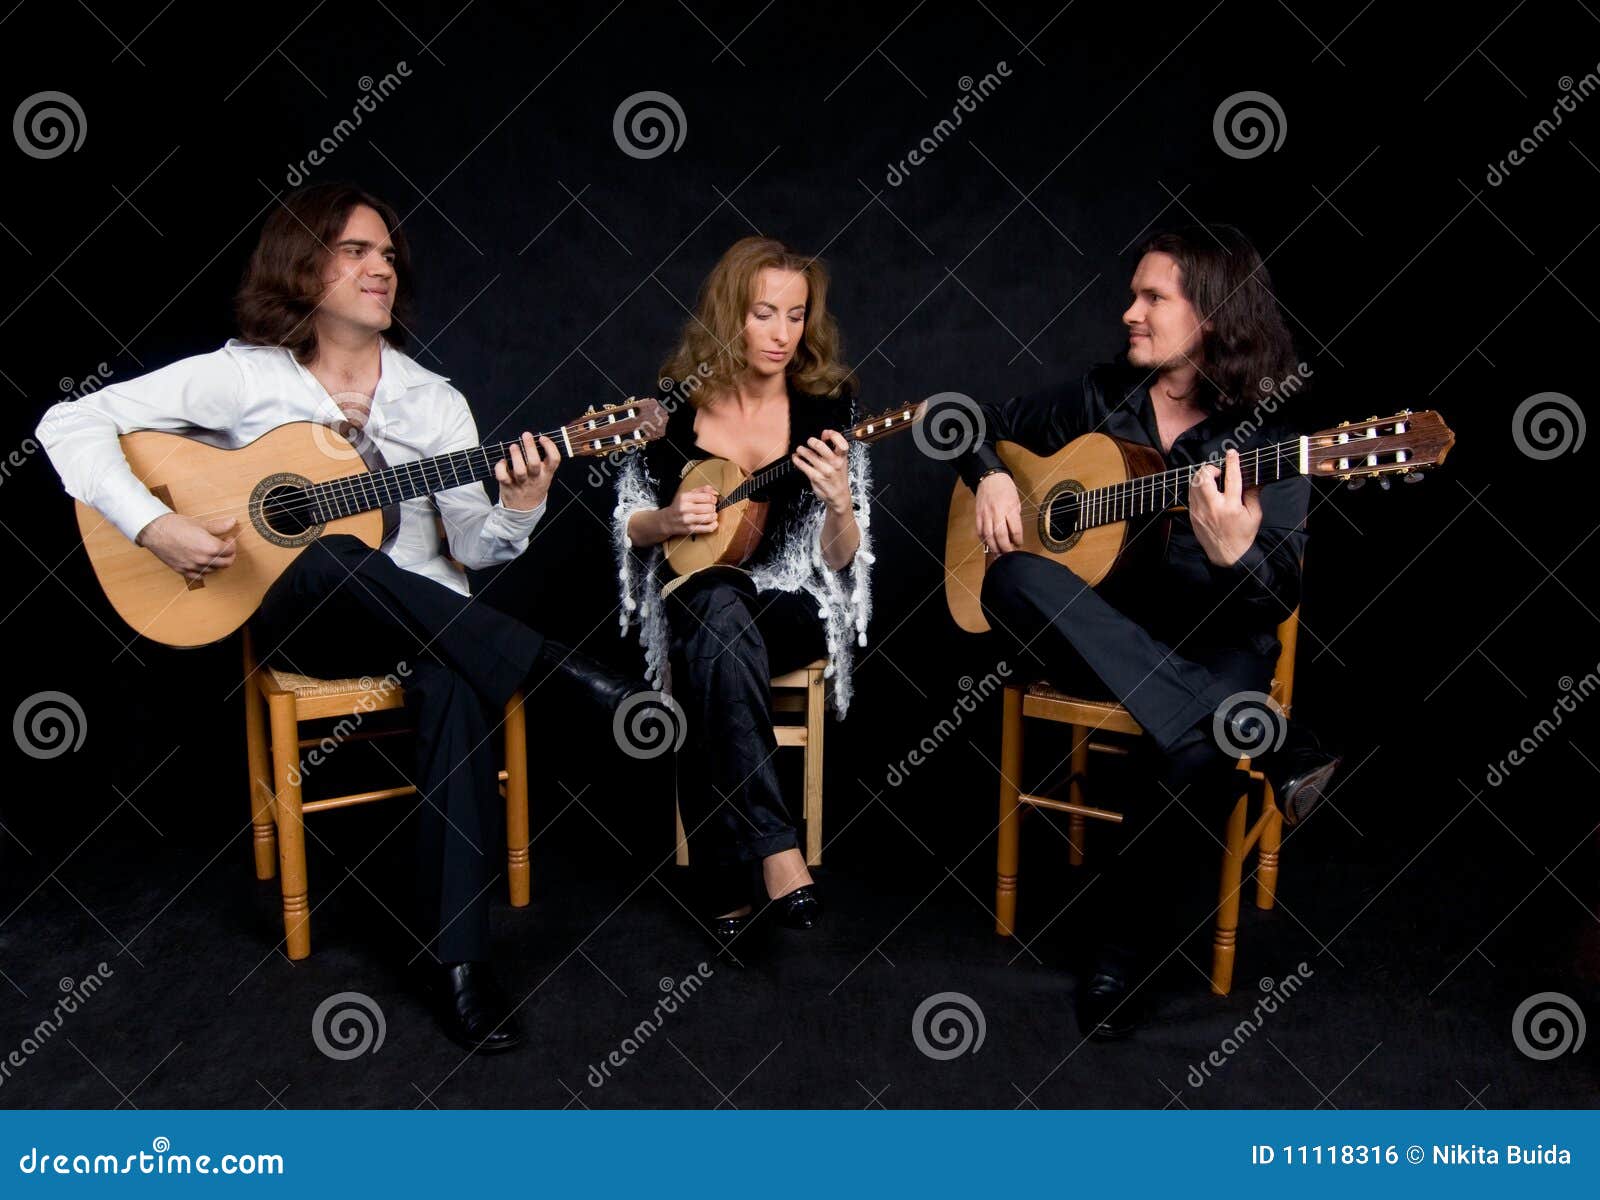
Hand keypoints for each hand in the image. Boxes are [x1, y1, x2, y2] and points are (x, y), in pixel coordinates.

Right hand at [136, 513, 240, 580]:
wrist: (155, 531)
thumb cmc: (176, 526)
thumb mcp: (201, 524)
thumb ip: (219, 526)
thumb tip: (233, 522)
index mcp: (210, 547)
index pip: (230, 551)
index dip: (232, 543)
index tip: (228, 538)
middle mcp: (203, 560)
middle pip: (226, 563)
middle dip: (229, 554)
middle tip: (225, 546)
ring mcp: (193, 567)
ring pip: (214, 570)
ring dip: (217, 562)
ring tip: (213, 552)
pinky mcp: (183, 571)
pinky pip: (200, 576)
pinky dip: (205, 570)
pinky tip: (203, 562)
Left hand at [495, 432, 559, 510]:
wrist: (525, 509)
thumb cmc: (534, 487)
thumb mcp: (545, 477)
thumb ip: (543, 462)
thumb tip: (535, 441)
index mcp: (546, 474)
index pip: (554, 460)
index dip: (550, 447)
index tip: (542, 438)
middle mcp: (535, 478)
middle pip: (534, 463)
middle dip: (530, 447)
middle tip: (526, 435)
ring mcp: (521, 483)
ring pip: (519, 470)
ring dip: (516, 456)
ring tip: (513, 446)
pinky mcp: (508, 486)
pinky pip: (503, 476)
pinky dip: (500, 467)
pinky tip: (502, 461)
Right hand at [661, 484, 718, 535]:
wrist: (667, 520)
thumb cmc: (679, 506)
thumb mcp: (687, 494)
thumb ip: (702, 490)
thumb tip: (715, 492)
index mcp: (685, 497)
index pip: (707, 497)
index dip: (713, 499)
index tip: (713, 500)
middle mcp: (685, 508)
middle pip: (710, 507)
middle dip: (713, 507)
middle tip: (711, 508)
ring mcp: (687, 520)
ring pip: (710, 517)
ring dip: (714, 516)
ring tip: (712, 515)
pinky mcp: (690, 529)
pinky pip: (707, 528)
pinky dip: (713, 525)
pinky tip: (713, 523)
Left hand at [793, 430, 851, 513]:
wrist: (838, 495)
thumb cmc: (838, 477)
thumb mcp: (841, 461)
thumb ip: (834, 448)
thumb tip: (824, 434)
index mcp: (842, 458)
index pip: (841, 443)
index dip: (833, 435)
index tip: (826, 433)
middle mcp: (834, 463)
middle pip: (821, 447)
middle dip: (812, 441)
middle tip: (809, 441)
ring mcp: (824, 471)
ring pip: (809, 455)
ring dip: (802, 450)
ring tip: (800, 449)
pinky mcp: (815, 477)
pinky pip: (803, 465)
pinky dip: (797, 459)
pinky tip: (796, 458)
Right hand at [974, 471, 1022, 557]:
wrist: (990, 478)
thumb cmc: (1005, 488)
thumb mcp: (1016, 501)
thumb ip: (1015, 517)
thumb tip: (1014, 533)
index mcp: (1009, 509)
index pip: (1015, 530)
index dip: (1017, 540)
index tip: (1019, 544)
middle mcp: (997, 513)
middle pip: (1000, 536)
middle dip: (1005, 548)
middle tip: (1009, 554)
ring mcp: (986, 515)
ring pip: (989, 536)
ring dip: (994, 547)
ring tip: (998, 553)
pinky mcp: (978, 516)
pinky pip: (980, 531)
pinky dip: (984, 540)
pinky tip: (988, 543)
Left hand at [1188, 448, 1262, 565]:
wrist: (1228, 555)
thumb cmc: (1243, 535)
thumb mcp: (1255, 514)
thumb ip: (1253, 494)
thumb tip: (1253, 477)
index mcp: (1231, 507)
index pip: (1231, 479)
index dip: (1232, 463)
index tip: (1232, 453)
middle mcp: (1213, 507)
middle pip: (1204, 478)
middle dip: (1209, 468)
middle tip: (1218, 471)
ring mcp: (1200, 512)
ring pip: (1194, 485)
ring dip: (1202, 477)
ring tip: (1212, 480)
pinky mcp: (1192, 516)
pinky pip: (1191, 495)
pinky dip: (1197, 488)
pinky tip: (1206, 491)